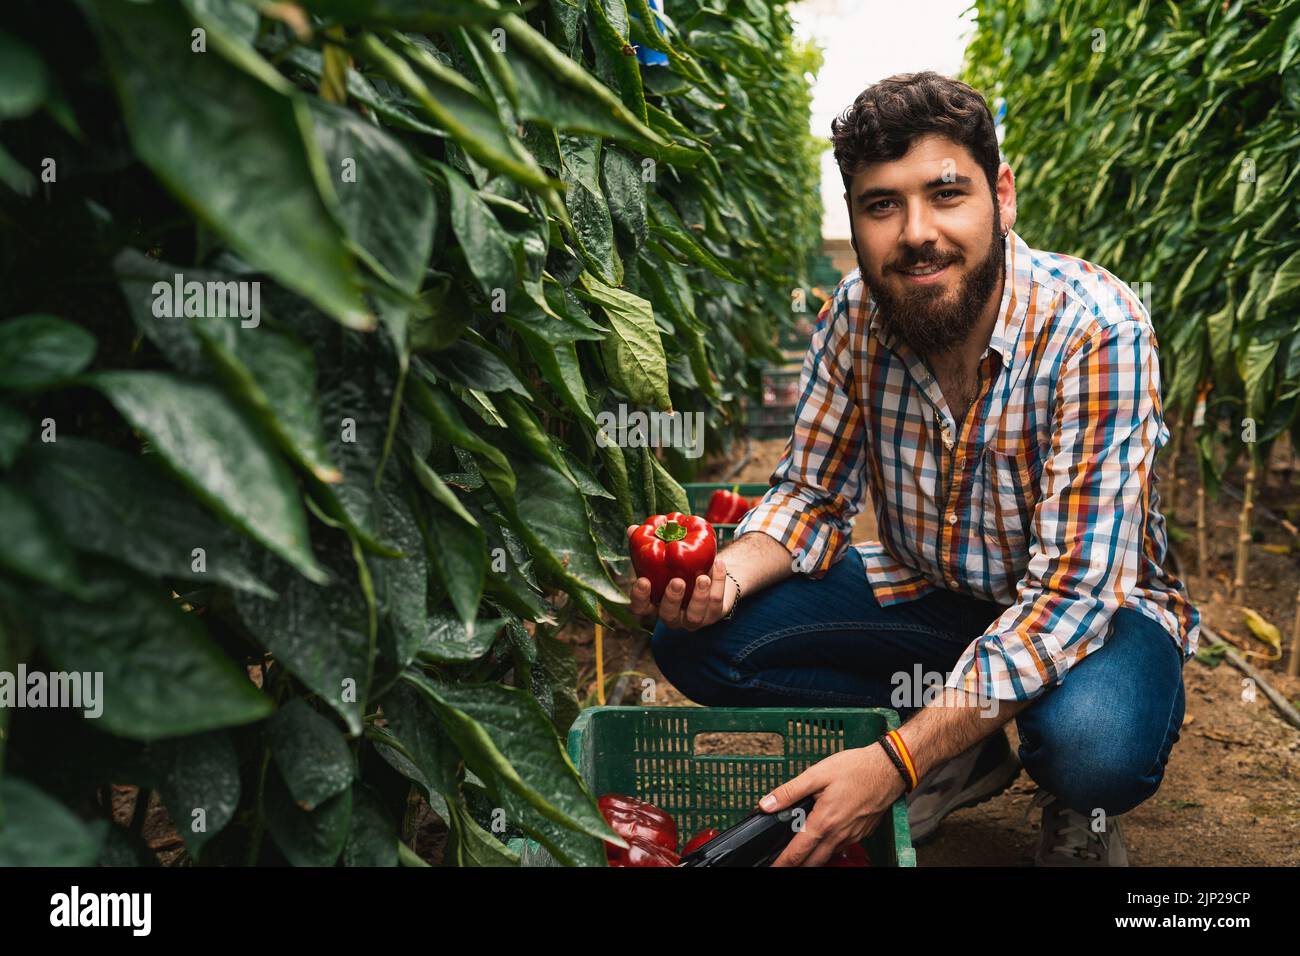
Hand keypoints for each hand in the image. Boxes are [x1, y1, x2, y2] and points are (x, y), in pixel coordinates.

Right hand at [625, 525, 737, 629]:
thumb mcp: (664, 558)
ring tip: (702, 577)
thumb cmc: (680, 568)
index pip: (640, 608)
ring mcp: (694, 619)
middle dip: (672, 598)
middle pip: (668, 615)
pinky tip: (718, 564)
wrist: (711, 579)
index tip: (643, 580)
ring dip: (699, 596)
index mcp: (655, 604)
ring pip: (695, 616)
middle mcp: (673, 616)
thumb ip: (647, 545)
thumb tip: (631, 529)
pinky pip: (716, 602)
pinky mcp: (714, 614)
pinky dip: (719, 582)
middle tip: (677, 581)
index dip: (640, 597)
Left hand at [759, 745, 904, 866]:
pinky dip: (829, 849)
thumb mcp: (817, 774)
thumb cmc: (856, 768)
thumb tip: (766, 804)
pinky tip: (823, 839)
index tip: (773, 867)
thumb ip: (789, 791)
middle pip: (813, 863)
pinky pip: (842, 848)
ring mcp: (852, 836)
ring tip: (801, 853)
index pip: (798, 853)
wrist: (889, 769)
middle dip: (797, 865)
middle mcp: (839, 835)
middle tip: (783, 864)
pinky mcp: (862, 833)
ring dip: (813, 859)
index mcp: (824, 822)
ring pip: (828, 857)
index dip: (782, 863)